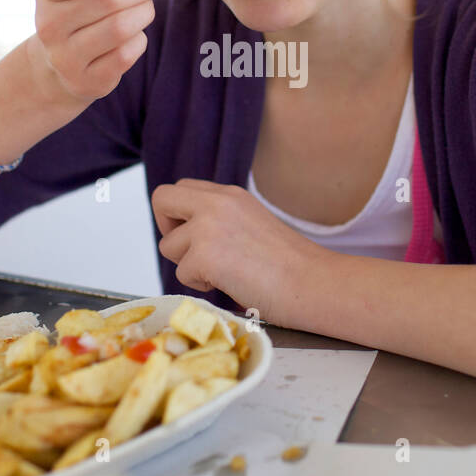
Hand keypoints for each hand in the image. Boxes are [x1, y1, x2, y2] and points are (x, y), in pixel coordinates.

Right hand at [27, 0, 158, 113]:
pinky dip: (139, 40)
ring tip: (146, 6)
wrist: (60, 65)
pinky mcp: (88, 80)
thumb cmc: (79, 11)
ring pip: (120, 27)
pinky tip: (135, 34)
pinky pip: (126, 55)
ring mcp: (67, 57)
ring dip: (144, 12)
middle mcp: (50, 26)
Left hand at [151, 178, 331, 326]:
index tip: (195, 237)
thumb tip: (189, 235)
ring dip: (188, 265)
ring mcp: (209, 226)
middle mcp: (217, 202)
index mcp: (231, 194)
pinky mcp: (205, 254)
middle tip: (190, 252)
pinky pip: (181, 274)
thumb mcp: (253, 224)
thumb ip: (221, 220)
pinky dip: (201, 286)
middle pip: (161, 198)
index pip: (182, 189)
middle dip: (167, 228)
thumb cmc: (290, 265)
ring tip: (223, 273)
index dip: (179, 215)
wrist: (314, 283)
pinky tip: (230, 284)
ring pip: (168, 245)